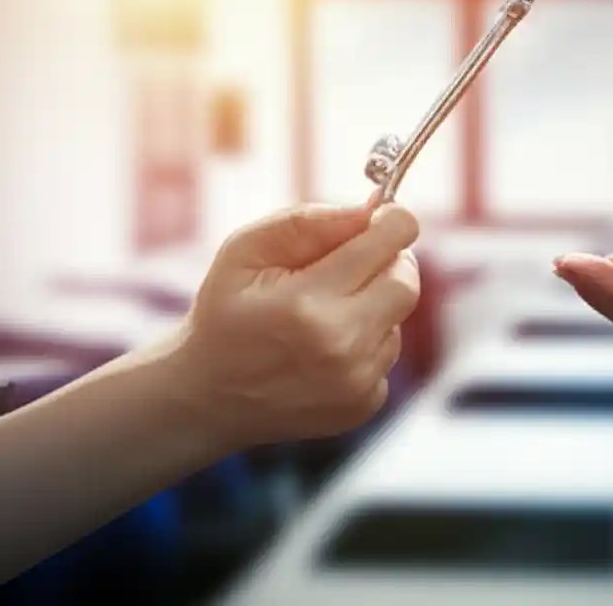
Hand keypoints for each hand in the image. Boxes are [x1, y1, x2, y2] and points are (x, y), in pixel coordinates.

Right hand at [170, 199, 420, 448]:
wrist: (206, 397)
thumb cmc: (224, 314)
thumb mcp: (245, 251)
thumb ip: (308, 222)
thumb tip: (370, 208)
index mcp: (308, 303)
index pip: (389, 242)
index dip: (391, 221)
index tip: (382, 217)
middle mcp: (342, 347)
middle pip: (406, 281)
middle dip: (387, 262)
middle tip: (352, 263)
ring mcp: (356, 383)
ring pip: (398, 319)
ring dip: (373, 305)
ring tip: (324, 314)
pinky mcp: (364, 405)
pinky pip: (388, 354)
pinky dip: (367, 343)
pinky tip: (325, 350)